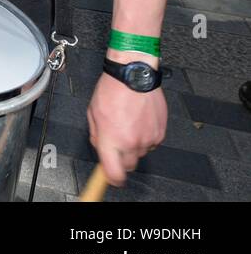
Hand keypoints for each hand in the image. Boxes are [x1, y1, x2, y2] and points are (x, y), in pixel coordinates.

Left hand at [88, 56, 167, 186]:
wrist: (134, 75)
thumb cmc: (112, 89)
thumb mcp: (93, 112)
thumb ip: (96, 134)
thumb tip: (99, 145)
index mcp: (111, 139)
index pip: (114, 173)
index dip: (111, 177)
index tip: (110, 176)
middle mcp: (131, 142)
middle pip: (128, 166)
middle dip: (122, 159)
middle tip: (117, 143)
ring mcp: (148, 138)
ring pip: (140, 153)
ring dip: (133, 145)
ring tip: (127, 124)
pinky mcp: (160, 133)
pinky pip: (151, 143)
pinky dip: (144, 136)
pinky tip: (138, 121)